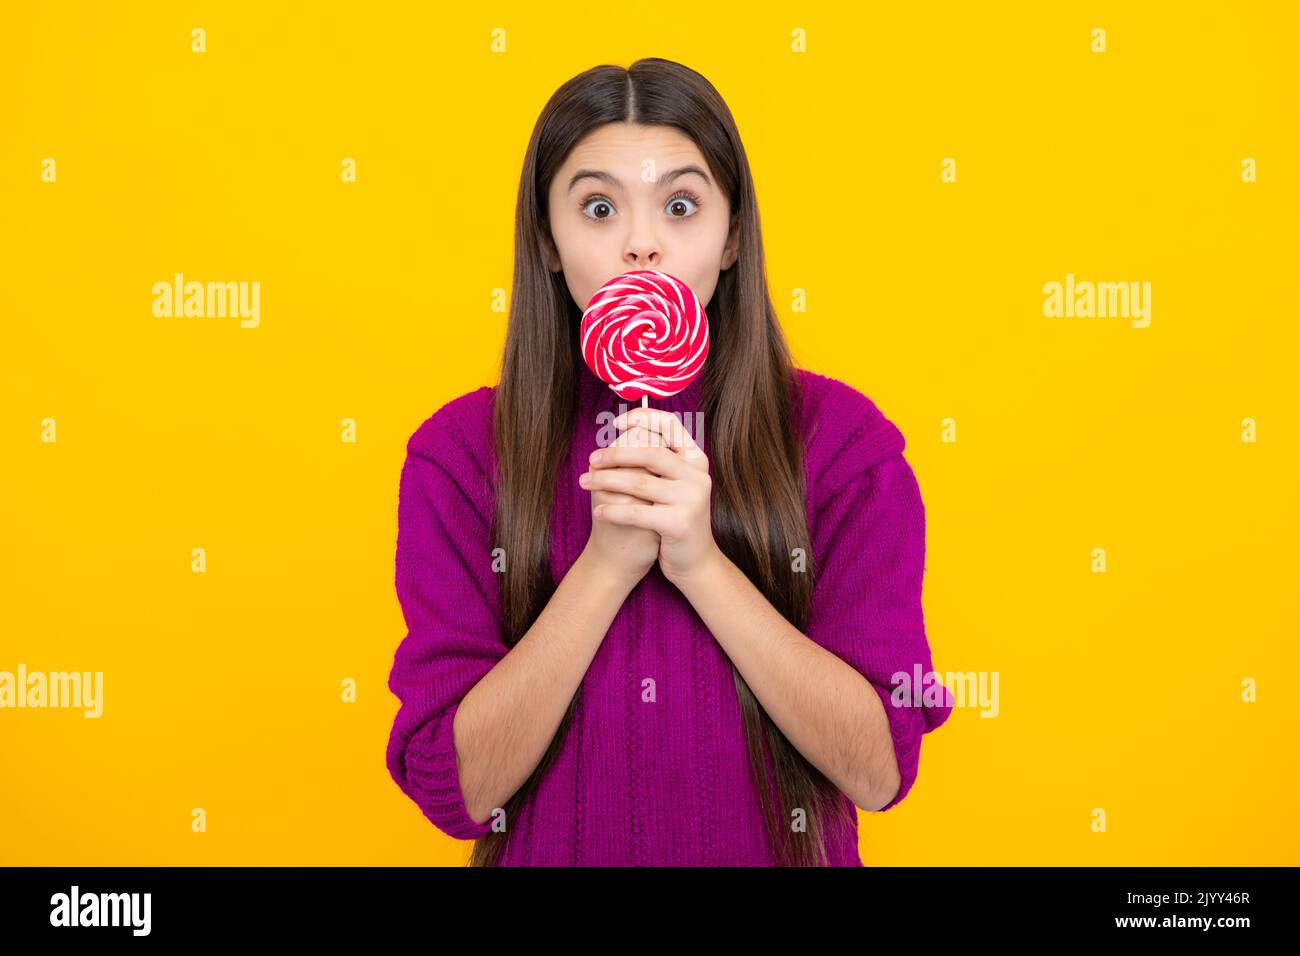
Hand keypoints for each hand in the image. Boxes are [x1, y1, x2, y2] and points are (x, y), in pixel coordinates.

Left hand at [579, 407, 720, 586]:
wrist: (694, 560)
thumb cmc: (674, 517)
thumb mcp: (672, 483)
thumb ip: (656, 460)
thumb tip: (623, 432)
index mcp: (696, 459)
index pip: (670, 425)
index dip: (643, 418)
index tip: (616, 424)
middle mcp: (698, 475)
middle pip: (650, 452)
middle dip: (615, 454)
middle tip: (592, 459)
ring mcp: (691, 499)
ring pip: (639, 482)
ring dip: (606, 481)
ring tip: (585, 482)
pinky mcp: (680, 523)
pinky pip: (637, 513)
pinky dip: (613, 511)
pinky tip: (598, 511)